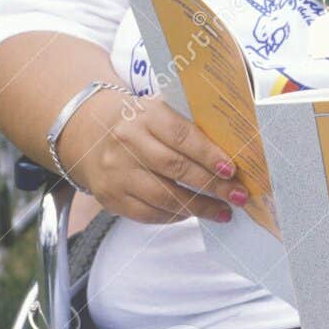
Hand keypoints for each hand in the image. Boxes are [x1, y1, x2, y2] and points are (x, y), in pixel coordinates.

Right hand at [57, 88, 247, 225]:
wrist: (90, 135)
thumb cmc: (139, 125)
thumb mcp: (159, 113)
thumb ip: (190, 129)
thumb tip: (231, 155)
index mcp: (145, 115)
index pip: (181, 136)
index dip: (209, 154)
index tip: (232, 170)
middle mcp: (127, 142)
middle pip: (176, 168)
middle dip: (212, 185)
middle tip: (237, 195)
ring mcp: (117, 172)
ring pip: (164, 197)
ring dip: (199, 207)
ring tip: (222, 211)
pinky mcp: (111, 197)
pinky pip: (149, 214)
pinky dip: (175, 216)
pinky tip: (192, 213)